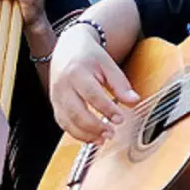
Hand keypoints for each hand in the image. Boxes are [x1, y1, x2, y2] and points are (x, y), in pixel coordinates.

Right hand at [49, 24, 139, 142]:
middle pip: (76, 112)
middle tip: (111, 133)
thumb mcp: (107, 64)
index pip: (92, 95)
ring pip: (67, 122)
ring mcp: (56, 97)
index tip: (120, 119)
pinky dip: (76, 134)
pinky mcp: (55, 105)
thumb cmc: (88, 56)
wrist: (67, 49)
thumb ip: (120, 84)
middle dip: (94, 127)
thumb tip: (134, 101)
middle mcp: (63, 86)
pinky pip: (63, 124)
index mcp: (76, 72)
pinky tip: (91, 137)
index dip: (106, 109)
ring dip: (85, 134)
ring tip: (102, 139)